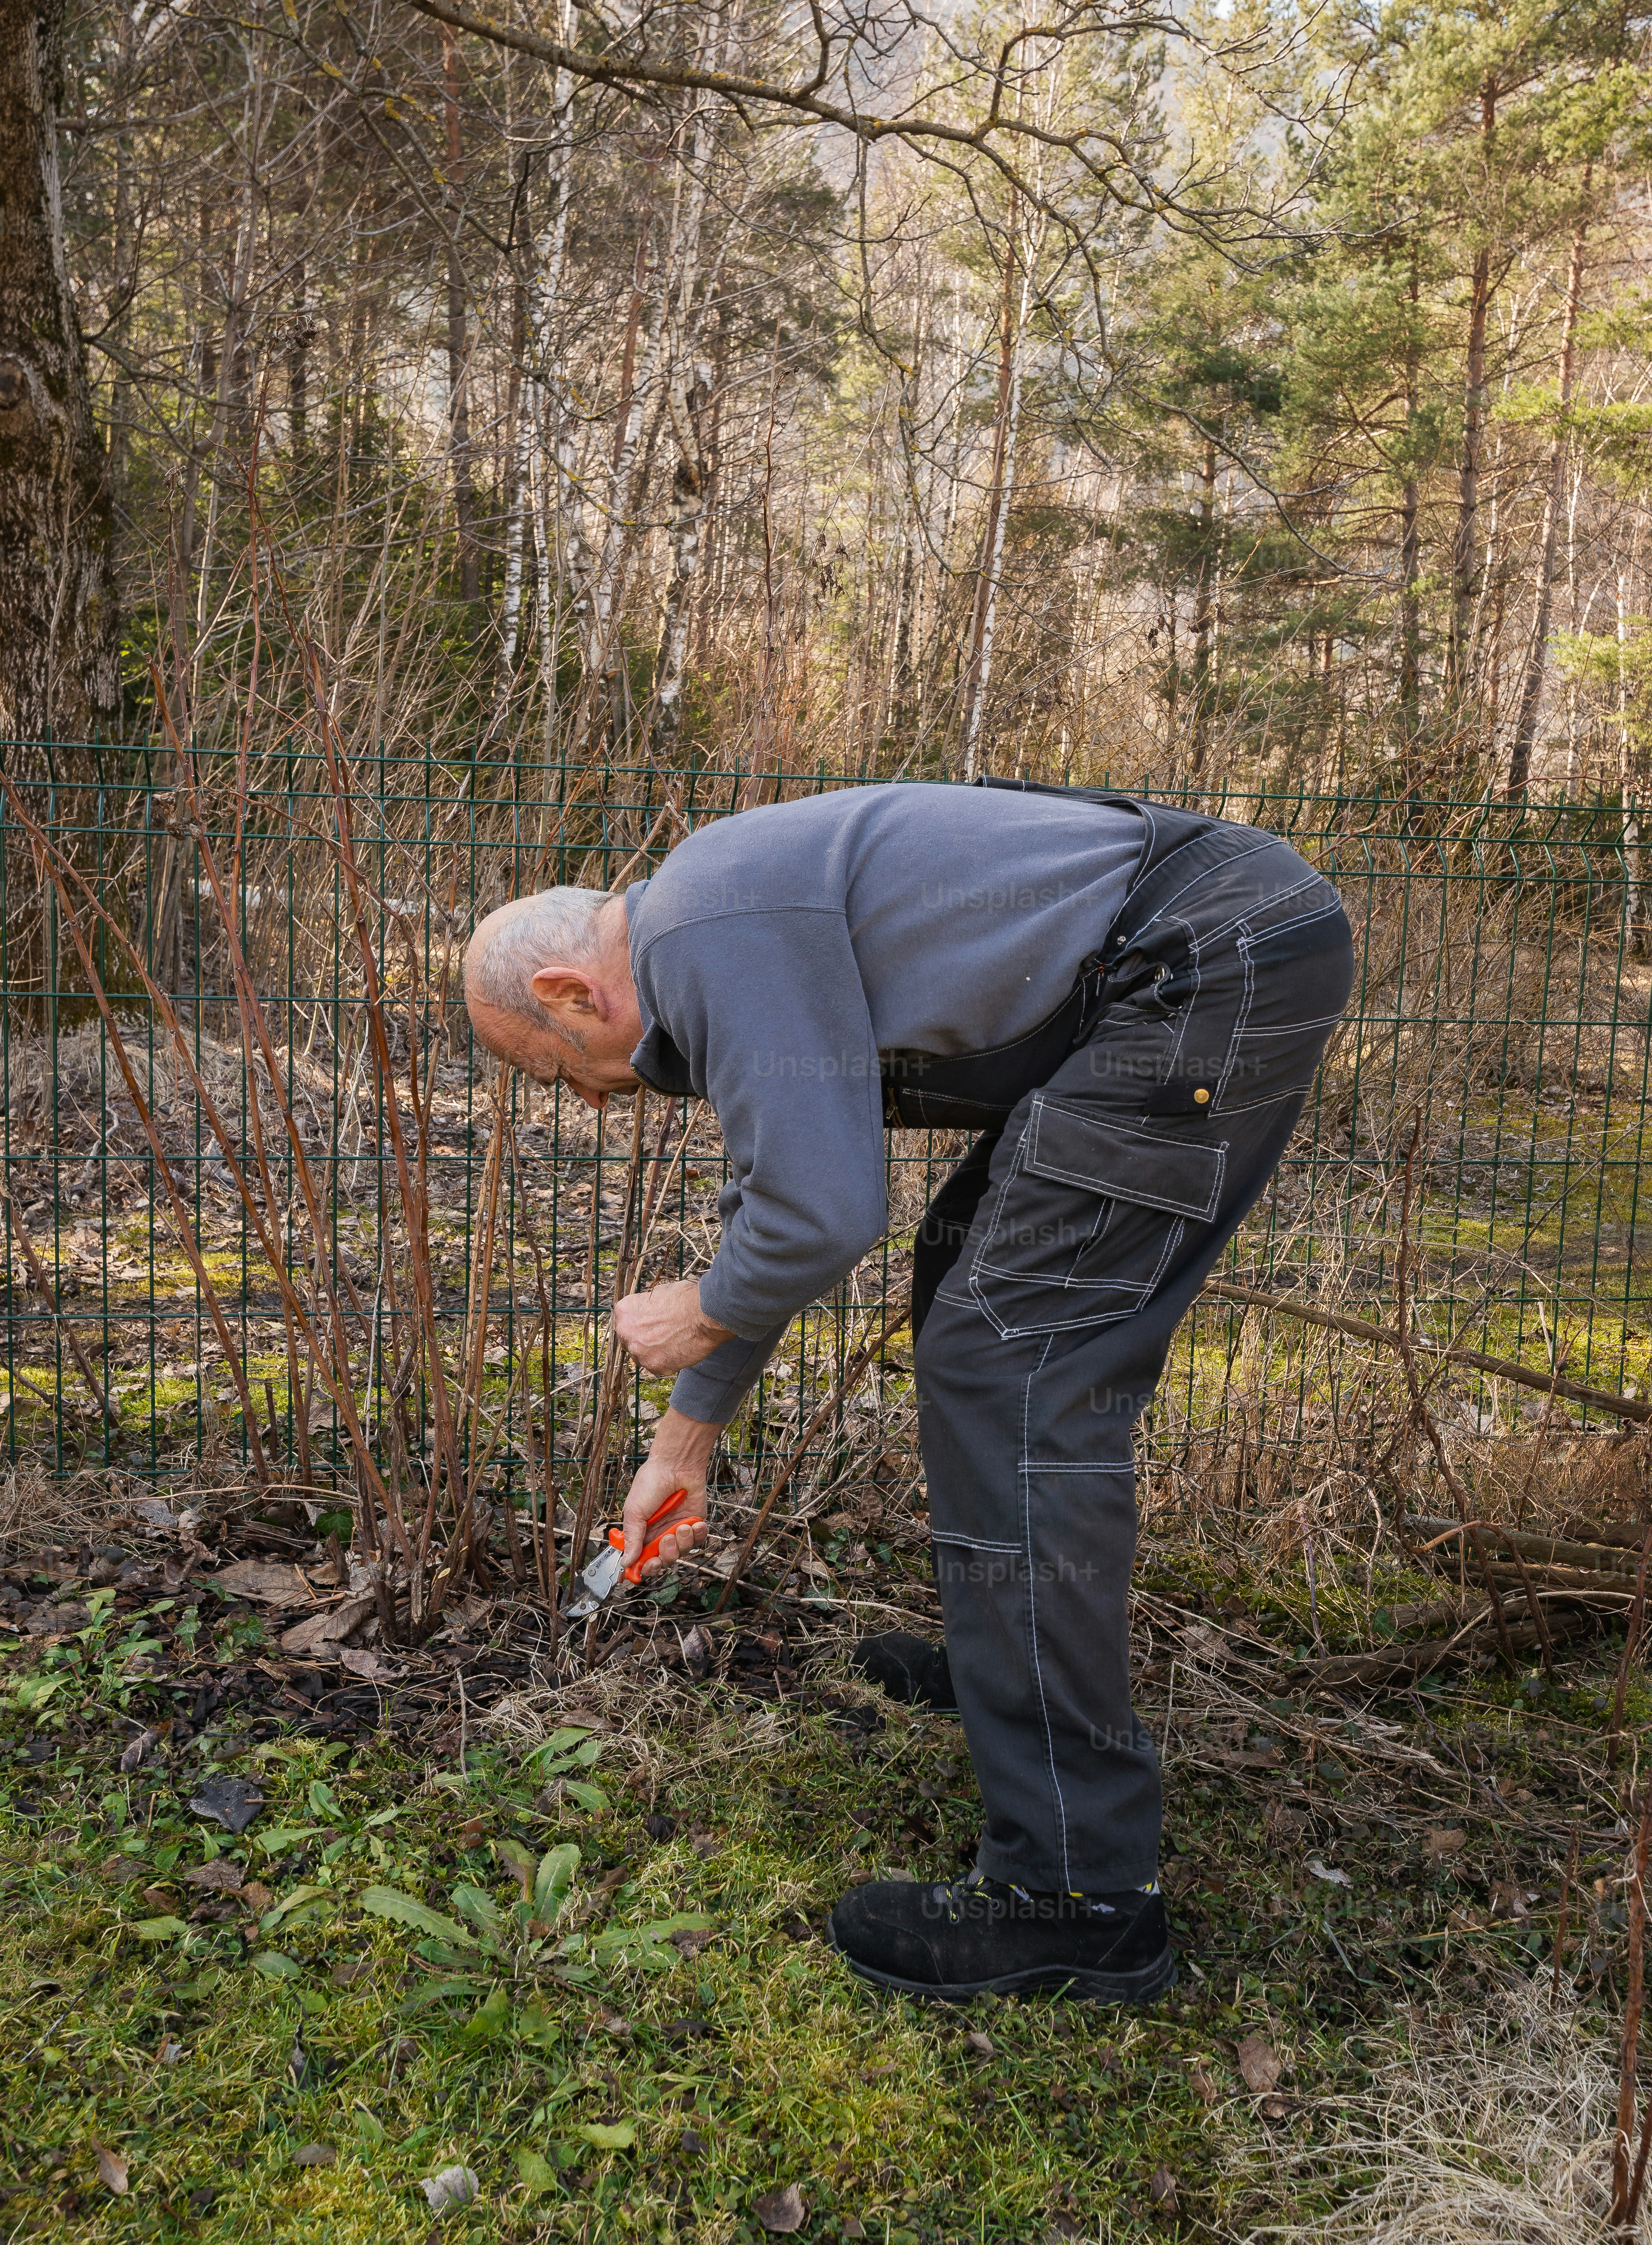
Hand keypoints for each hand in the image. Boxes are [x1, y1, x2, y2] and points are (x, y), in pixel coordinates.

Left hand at [612, 1278, 732, 1375]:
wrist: (705, 1314)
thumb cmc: (685, 1299)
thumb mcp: (657, 1294)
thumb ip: (644, 1307)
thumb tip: (646, 1313)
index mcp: (623, 1311)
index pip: (624, 1322)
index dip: (639, 1324)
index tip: (651, 1324)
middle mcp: (625, 1332)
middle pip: (630, 1341)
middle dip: (643, 1340)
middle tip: (662, 1335)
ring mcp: (639, 1352)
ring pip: (643, 1356)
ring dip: (654, 1352)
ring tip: (674, 1342)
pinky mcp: (654, 1366)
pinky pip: (657, 1366)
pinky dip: (668, 1361)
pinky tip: (680, 1350)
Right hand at [620, 1409, 721, 1575]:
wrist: (676, 1466)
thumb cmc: (651, 1484)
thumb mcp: (634, 1511)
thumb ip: (632, 1538)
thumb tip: (626, 1563)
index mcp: (642, 1533)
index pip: (641, 1559)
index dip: (642, 1569)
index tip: (642, 1573)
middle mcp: (660, 1535)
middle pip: (663, 1561)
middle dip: (664, 1557)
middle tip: (665, 1543)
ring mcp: (678, 1530)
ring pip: (681, 1553)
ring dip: (681, 1543)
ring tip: (681, 1526)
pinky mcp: (695, 1524)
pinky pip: (698, 1541)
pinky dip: (697, 1535)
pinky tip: (694, 1523)